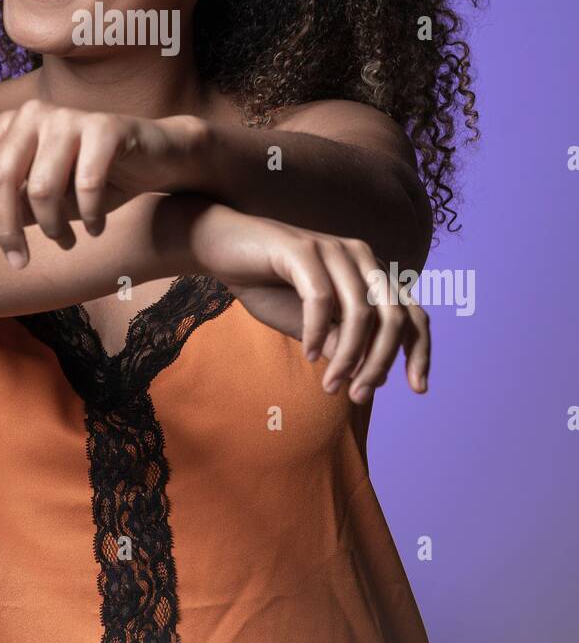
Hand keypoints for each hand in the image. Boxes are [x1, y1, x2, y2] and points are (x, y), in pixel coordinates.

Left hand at [0, 98, 204, 263]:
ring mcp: (70, 116)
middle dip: (7, 229)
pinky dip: (89, 216)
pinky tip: (96, 227)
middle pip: (1, 179)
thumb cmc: (94, 178)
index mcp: (12, 123)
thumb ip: (9, 207)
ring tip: (67, 241)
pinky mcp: (106, 127)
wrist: (156, 158)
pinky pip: (86, 184)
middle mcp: (35, 112)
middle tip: (19, 262)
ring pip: (41, 188)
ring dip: (53, 227)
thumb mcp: (44, 196)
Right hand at [193, 203, 429, 404]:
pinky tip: (309, 354)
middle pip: (393, 318)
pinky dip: (318, 334)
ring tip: (331, 385)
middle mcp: (361, 256)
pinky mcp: (303, 249)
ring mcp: (334, 249)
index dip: (420, 352)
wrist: (221, 247)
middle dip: (381, 363)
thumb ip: (343, 341)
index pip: (413, 314)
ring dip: (349, 357)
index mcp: (370, 272)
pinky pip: (322, 301)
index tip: (418, 390)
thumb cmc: (268, 285)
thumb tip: (376, 375)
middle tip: (358, 396)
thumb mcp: (313, 325)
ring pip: (362, 314)